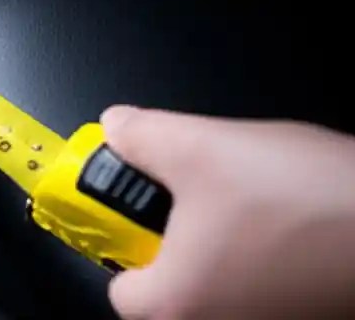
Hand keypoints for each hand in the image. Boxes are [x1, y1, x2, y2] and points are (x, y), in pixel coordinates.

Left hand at [101, 105, 354, 318]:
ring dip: (230, 255)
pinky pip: (273, 296)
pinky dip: (274, 267)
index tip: (140, 207)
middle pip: (174, 292)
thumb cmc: (308, 200)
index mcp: (177, 305)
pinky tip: (293, 230)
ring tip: (256, 211)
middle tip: (202, 201)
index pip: (122, 289)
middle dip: (181, 244)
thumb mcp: (202, 146)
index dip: (126, 240)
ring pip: (228, 292)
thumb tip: (118, 129)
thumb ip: (141, 138)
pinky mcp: (312, 318)